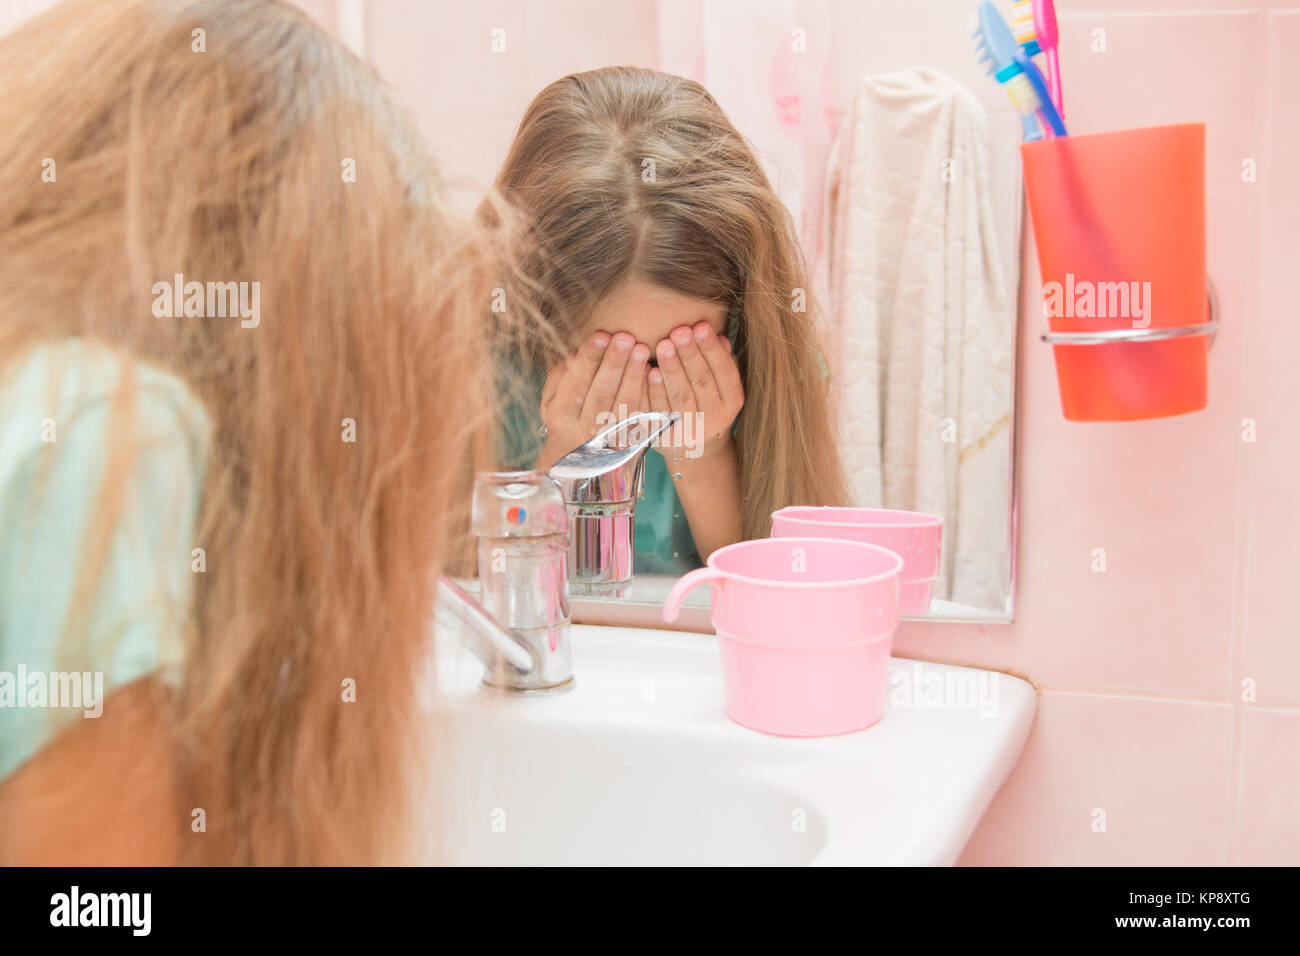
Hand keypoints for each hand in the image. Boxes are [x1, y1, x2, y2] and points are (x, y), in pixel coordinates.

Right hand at [537, 330, 651, 465]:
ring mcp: (609, 438)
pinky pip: (640, 416)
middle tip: (625, 337)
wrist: (581, 460)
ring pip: (623, 405)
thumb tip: (577, 353)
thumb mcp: (552, 398)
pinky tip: (652, 371)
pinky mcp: (629, 442)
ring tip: (641, 349)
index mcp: (560, 415)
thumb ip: (561, 375)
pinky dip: (647, 393)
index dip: (589, 359)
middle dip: (614, 364)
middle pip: (601, 394)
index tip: (602, 334)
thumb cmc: (566, 415)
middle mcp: (583, 430)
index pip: (575, 382)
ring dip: (634, 375)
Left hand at [648, 322, 743, 461]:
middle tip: (679, 332)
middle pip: (702, 383)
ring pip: (681, 398)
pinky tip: (649, 371)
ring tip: (664, 345)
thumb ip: (720, 362)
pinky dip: (653, 391)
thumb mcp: (720, 385)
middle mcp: (715, 419)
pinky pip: (658, 412)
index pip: (725, 372)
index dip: (712, 350)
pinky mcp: (667, 438)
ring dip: (672, 370)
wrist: (693, 449)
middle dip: (690, 355)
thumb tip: (720, 337)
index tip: (700, 326)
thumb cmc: (706, 404)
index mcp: (732, 402)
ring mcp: (691, 432)